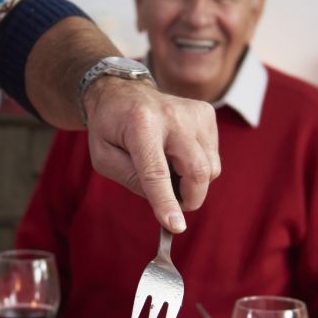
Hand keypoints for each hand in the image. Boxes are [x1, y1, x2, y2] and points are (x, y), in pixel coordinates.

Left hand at [83, 78, 219, 232]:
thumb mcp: (104, 158)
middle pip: (197, 171)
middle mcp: (173, 115)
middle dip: (190, 199)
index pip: (157, 172)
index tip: (176, 226)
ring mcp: (195, 112)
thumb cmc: (110, 128)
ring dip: (192, 182)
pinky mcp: (207, 114)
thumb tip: (165, 205)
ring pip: (210, 168)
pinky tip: (177, 154)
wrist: (123, 91)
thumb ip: (131, 180)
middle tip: (173, 206)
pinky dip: (198, 166)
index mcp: (141, 125)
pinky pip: (213, 156)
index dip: (166, 202)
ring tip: (167, 169)